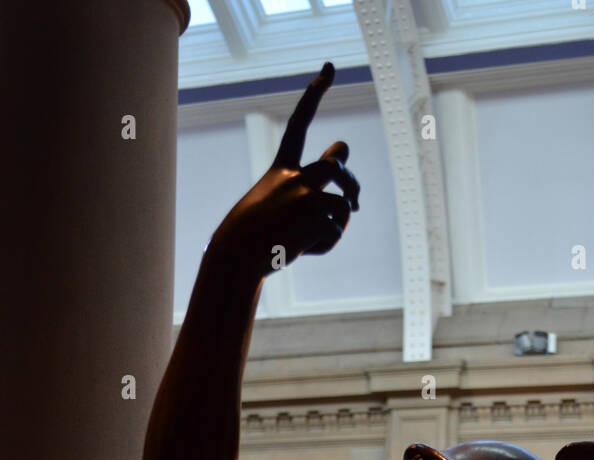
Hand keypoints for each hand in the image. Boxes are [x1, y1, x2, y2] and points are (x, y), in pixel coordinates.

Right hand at [211, 62, 359, 277]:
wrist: (236, 254)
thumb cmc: (255, 232)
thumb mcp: (273, 202)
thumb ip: (306, 187)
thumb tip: (349, 192)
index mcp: (281, 167)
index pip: (300, 122)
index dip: (315, 93)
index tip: (329, 67)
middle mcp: (295, 175)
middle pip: (338, 162)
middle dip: (350, 181)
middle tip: (354, 202)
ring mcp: (306, 195)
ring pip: (343, 201)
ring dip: (343, 218)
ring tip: (322, 234)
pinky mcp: (315, 218)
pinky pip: (336, 231)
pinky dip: (326, 245)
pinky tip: (304, 249)